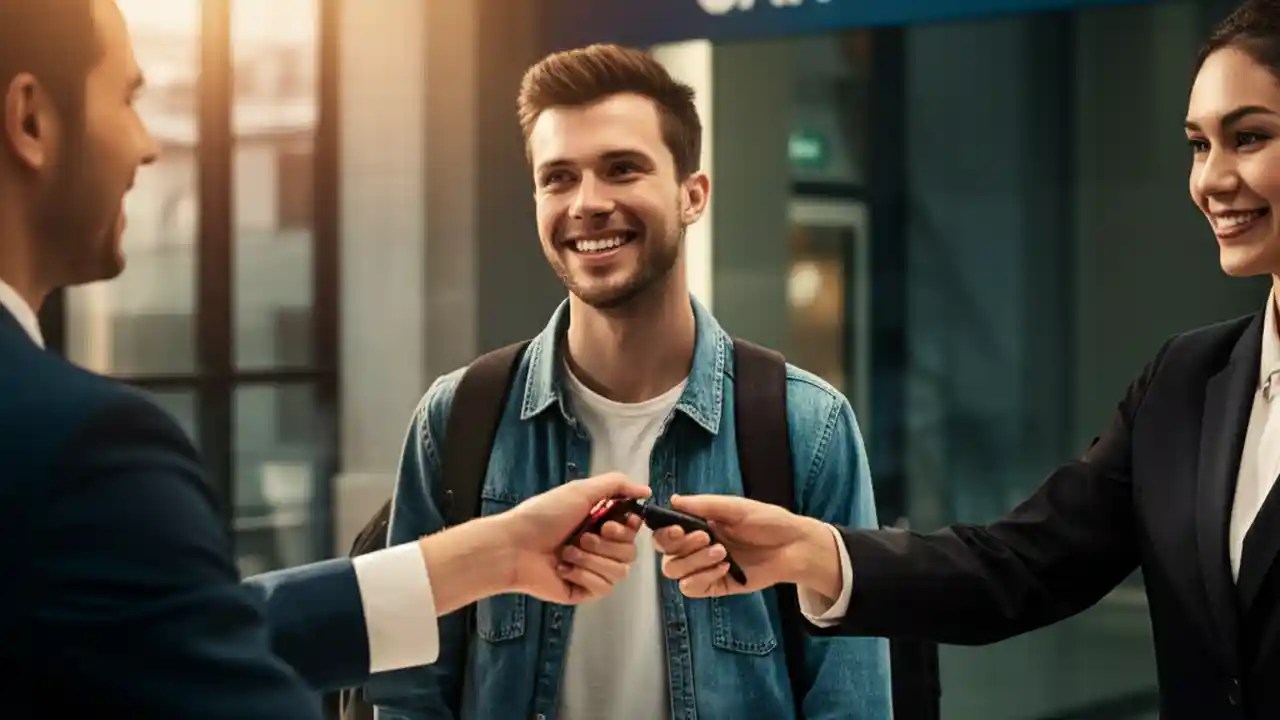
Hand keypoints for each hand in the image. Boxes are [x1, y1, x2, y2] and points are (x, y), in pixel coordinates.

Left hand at [494, 472, 648, 604]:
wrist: (514, 547)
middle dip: (606, 544)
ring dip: (593, 559)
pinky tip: (564, 569)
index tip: (608, 524)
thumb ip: (617, 485)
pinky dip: (585, 575)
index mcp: (599, 522)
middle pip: (631, 552)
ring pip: (620, 571)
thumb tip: (646, 491)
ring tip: (567, 552)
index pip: (633, 529)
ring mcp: (592, 570)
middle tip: (582, 537)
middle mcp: (599, 546)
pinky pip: (603, 587)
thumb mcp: (580, 490)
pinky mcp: (583, 590)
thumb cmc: (543, 516)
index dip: (628, 528)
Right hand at [653, 494, 839, 599]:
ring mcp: (705, 567)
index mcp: (698, 525)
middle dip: (682, 547)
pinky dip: (702, 578)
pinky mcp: (716, 585)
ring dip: (694, 562)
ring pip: (675, 572)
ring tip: (722, 553)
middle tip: (706, 538)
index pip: (666, 533)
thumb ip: (703, 505)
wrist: (794, 546)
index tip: (678, 530)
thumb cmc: (768, 521)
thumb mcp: (736, 507)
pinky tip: (724, 568)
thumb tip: (672, 500)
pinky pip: (692, 588)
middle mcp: (697, 547)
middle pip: (666, 554)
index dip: (665, 533)